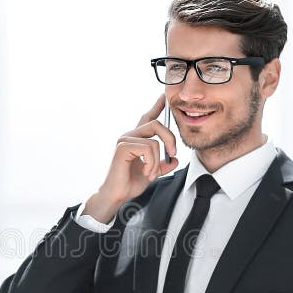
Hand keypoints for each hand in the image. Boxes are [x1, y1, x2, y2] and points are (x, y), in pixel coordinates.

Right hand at [83, 95, 179, 222]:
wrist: (117, 195)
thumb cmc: (130, 184)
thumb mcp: (152, 172)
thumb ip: (163, 164)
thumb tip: (175, 160)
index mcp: (136, 139)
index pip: (147, 118)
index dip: (156, 107)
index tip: (163, 98)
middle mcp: (129, 136)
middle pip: (156, 124)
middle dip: (170, 139)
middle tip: (173, 154)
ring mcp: (125, 140)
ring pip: (154, 141)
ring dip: (157, 161)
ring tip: (151, 174)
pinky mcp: (123, 147)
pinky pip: (148, 149)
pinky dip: (151, 163)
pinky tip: (146, 173)